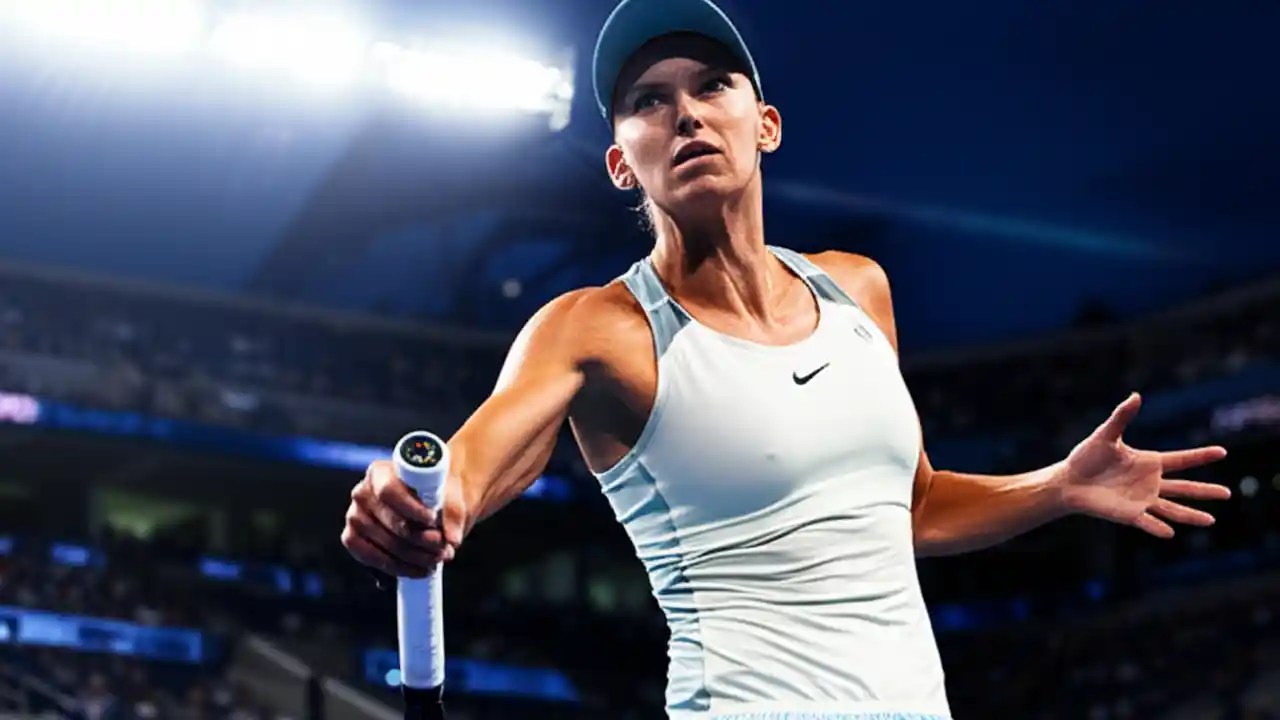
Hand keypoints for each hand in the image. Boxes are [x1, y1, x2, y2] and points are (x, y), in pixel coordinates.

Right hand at [340, 459, 467, 577]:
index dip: (411, 508)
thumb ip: (453, 513)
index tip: (433, 520)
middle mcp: (361, 493)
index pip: (389, 491)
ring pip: (383, 543)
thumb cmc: (434, 493)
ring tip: (437, 559)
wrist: (425, 504)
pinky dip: (398, 567)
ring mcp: (354, 517)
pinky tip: (419, 569)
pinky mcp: (352, 539)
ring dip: (413, 556)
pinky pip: (370, 558)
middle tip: (443, 548)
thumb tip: (453, 540)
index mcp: (380, 472)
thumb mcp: (448, 494)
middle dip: (419, 540)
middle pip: (388, 522)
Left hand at [1058, 392, 1230, 537]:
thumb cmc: (1086, 456)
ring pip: (1172, 509)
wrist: (1069, 480)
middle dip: (1206, 491)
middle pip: (1184, 488)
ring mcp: (1141, 500)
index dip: (1201, 456)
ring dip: (1191, 515)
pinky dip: (1158, 527)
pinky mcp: (1128, 514)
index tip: (1223, 452)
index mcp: (1149, 463)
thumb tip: (1136, 396)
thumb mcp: (1106, 435)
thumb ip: (1122, 417)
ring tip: (1211, 520)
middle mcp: (1150, 483)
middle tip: (1228, 493)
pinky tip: (1171, 533)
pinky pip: (1147, 522)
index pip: (1181, 459)